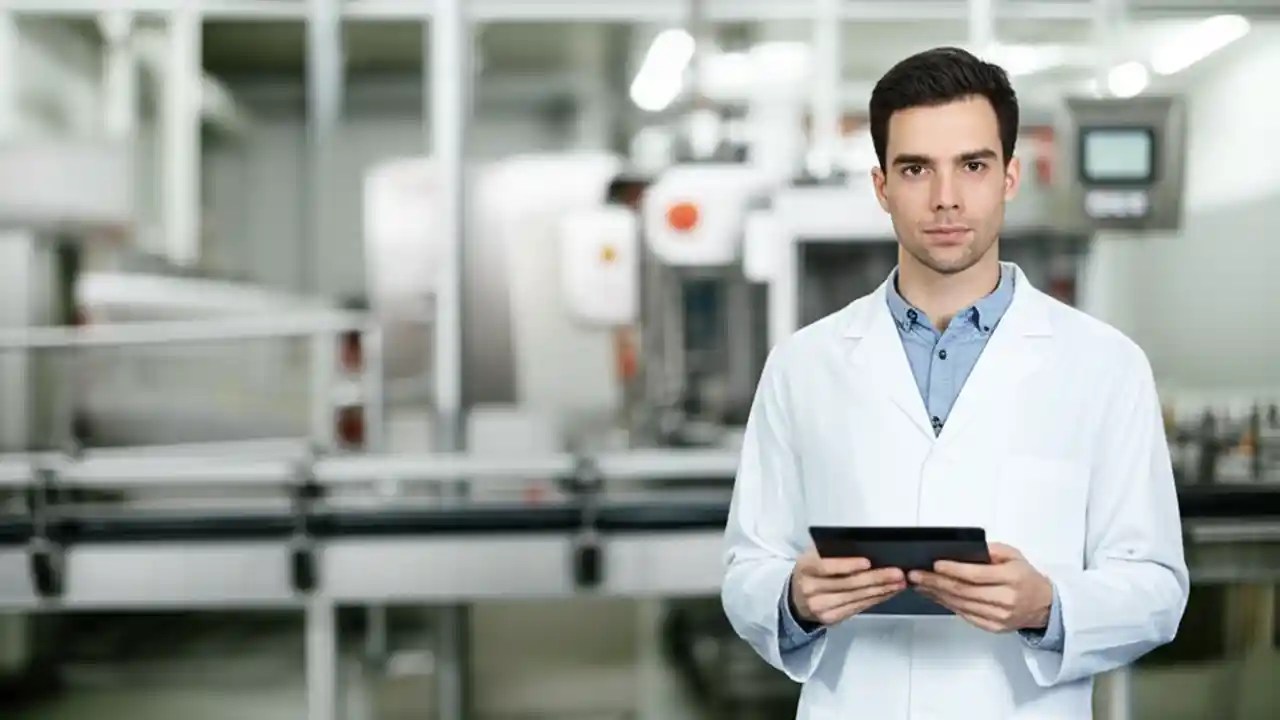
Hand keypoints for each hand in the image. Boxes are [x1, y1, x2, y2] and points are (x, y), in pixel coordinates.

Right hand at [790, 548, 906, 625]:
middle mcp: (809, 589)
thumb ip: (831, 554)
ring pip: (856, 598)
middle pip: (847, 584)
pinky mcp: (830, 619)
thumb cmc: (811, 572)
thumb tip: (865, 550)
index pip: (826, 566)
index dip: (847, 565)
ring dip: (881, 590)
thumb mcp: (813, 557)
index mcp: (805, 567)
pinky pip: (857, 608)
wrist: (796, 598)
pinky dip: (875, 600)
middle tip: (897, 573)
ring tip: (899, 583)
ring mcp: (819, 607)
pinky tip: (887, 593)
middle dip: (876, 579)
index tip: (868, 562)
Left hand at [909, 542, 1052, 633]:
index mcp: (1012, 578)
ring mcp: (999, 617)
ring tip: (920, 584)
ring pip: (961, 604)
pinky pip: (964, 615)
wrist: (1043, 605)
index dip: (953, 570)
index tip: (934, 564)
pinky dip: (946, 605)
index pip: (976, 575)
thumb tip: (961, 550)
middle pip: (964, 591)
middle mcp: (1006, 599)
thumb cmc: (1025, 577)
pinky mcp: (993, 627)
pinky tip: (935, 596)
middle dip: (936, 582)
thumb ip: (989, 550)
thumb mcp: (1013, 555)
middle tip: (916, 575)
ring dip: (936, 594)